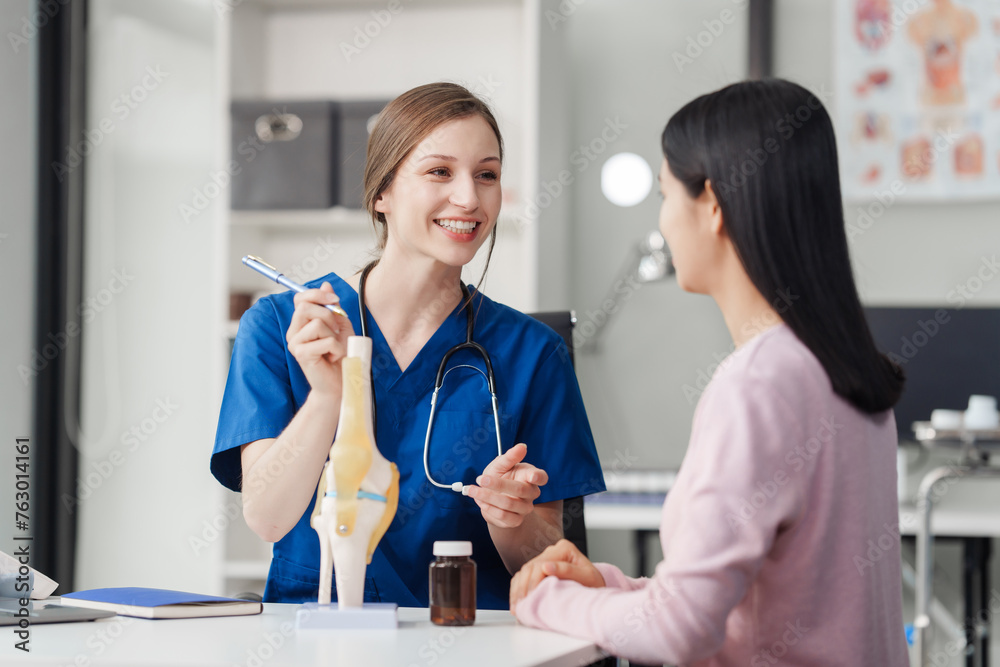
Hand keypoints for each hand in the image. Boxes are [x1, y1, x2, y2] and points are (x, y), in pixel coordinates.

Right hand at [286, 282, 353, 397]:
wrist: (341, 381)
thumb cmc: (341, 355)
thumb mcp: (341, 326)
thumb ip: (333, 307)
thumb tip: (326, 283)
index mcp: (301, 323)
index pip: (300, 298)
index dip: (316, 294)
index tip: (334, 299)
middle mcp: (294, 332)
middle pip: (305, 308)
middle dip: (327, 315)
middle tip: (336, 331)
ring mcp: (295, 343)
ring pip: (316, 324)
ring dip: (333, 335)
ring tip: (334, 348)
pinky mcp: (301, 355)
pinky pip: (324, 340)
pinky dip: (336, 348)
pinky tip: (333, 357)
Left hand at [465, 443, 546, 528]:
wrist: (491, 497)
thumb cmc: (500, 476)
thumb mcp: (501, 464)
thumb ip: (510, 457)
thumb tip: (522, 446)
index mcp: (530, 476)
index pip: (541, 477)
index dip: (538, 477)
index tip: (532, 475)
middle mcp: (531, 493)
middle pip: (520, 489)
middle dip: (497, 484)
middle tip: (480, 479)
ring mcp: (525, 508)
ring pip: (508, 504)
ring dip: (487, 496)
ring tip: (472, 490)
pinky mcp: (516, 520)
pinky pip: (503, 516)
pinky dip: (489, 508)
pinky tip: (480, 500)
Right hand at [509, 539, 604, 613]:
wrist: (594, 587)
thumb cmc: (594, 583)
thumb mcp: (587, 577)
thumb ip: (568, 571)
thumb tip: (546, 567)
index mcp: (564, 548)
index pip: (542, 564)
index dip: (534, 581)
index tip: (531, 596)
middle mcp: (552, 550)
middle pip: (530, 567)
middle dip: (523, 588)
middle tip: (521, 605)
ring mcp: (544, 558)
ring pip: (523, 572)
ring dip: (517, 590)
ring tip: (517, 607)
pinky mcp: (539, 568)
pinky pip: (522, 576)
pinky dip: (517, 589)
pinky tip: (516, 601)